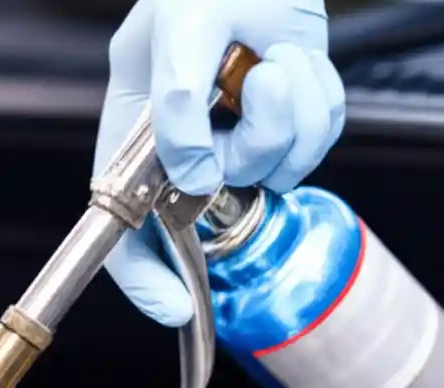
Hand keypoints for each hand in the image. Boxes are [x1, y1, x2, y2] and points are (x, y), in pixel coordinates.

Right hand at [96, 0, 344, 327]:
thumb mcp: (177, 29)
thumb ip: (175, 105)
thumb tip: (193, 174)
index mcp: (138, 126)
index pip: (126, 221)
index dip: (143, 273)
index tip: (174, 302)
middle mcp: (187, 140)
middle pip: (218, 200)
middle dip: (252, 151)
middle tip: (250, 84)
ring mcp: (239, 133)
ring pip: (278, 169)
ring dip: (290, 113)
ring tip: (270, 60)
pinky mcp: (285, 120)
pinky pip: (315, 141)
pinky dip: (317, 99)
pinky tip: (293, 59)